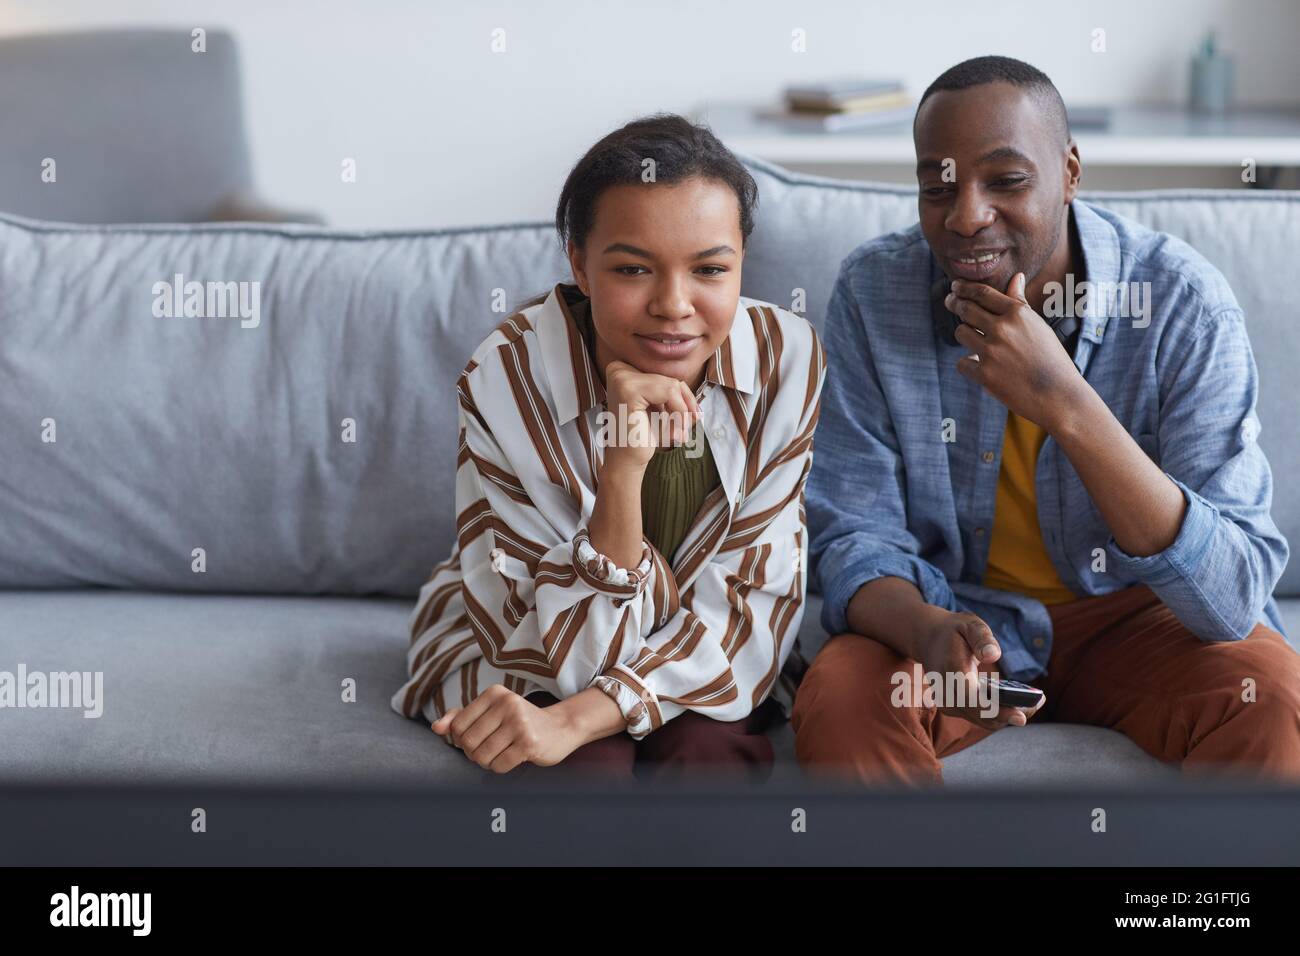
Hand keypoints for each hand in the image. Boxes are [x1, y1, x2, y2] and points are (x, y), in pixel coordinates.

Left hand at [431, 684, 580, 772]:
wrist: (560, 728)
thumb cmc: (519, 721)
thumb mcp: (490, 713)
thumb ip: (460, 718)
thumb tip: (436, 728)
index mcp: (494, 693)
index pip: (457, 725)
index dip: (461, 740)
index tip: (477, 739)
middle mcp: (507, 704)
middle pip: (467, 742)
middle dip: (474, 753)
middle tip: (489, 750)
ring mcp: (519, 723)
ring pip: (481, 756)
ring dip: (487, 762)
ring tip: (500, 753)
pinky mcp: (529, 743)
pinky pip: (499, 766)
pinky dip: (500, 767)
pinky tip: (512, 758)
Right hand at [602, 360, 700, 470]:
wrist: (627, 461)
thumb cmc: (644, 434)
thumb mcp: (661, 407)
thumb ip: (674, 391)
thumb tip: (698, 390)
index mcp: (623, 370)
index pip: (665, 376)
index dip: (682, 397)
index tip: (691, 417)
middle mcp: (618, 369)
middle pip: (670, 379)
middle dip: (685, 406)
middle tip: (688, 429)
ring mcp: (621, 378)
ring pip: (672, 385)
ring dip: (683, 412)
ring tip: (681, 433)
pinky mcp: (628, 390)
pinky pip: (669, 392)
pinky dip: (679, 413)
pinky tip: (674, 434)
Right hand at [914, 607, 1045, 730]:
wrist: (929, 640)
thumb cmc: (954, 631)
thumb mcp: (969, 624)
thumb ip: (981, 637)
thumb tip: (993, 655)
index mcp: (951, 672)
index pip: (974, 700)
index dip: (998, 711)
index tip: (1021, 717)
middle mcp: (948, 694)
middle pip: (984, 715)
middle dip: (1013, 713)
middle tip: (1039, 699)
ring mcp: (950, 704)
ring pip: (985, 720)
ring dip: (1010, 714)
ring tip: (1035, 699)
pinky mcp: (956, 709)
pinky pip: (982, 717)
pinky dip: (1001, 713)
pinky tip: (1018, 701)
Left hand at [947, 272, 1084, 431]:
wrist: (1058, 395)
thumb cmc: (1050, 359)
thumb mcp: (1038, 326)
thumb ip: (1020, 303)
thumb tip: (1017, 277)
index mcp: (1018, 313)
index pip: (982, 293)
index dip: (964, 288)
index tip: (955, 286)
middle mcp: (1003, 329)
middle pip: (966, 309)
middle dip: (954, 303)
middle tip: (950, 302)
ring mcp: (992, 351)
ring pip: (961, 333)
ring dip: (964, 335)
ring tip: (973, 339)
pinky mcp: (984, 374)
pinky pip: (962, 363)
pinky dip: (969, 365)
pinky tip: (980, 367)